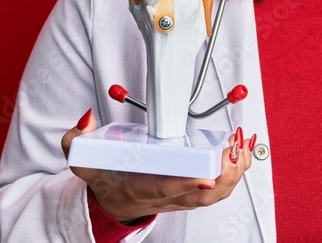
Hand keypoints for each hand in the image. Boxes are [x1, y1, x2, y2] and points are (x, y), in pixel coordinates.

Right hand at [61, 109, 254, 222]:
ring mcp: (180, 198)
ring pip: (214, 195)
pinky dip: (235, 172)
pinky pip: (220, 189)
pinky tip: (244, 152)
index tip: (206, 178)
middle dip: (222, 176)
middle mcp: (164, 197)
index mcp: (139, 189)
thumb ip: (77, 142)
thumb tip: (87, 119)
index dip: (186, 185)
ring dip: (233, 173)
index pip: (164, 190)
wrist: (114, 203)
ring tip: (242, 146)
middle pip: (199, 196)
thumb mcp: (83, 162)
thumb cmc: (106, 180)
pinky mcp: (192, 193)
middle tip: (234, 149)